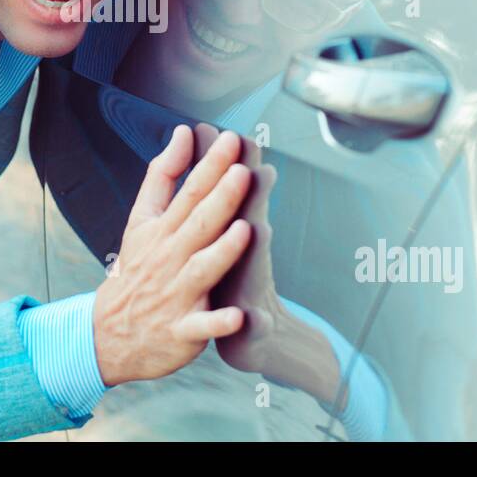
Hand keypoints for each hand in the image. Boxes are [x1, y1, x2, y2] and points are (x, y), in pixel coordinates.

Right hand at [93, 125, 252, 386]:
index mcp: (160, 230)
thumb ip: (164, 175)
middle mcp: (168, 258)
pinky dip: (218, 322)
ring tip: (247, 231)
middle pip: (198, 225)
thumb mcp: (141, 219)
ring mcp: (176, 295)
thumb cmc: (138, 269)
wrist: (111, 333)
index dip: (210, 166)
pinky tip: (237, 316)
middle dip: (221, 199)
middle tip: (244, 172)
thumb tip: (183, 132)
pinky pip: (202, 327)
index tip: (231, 140)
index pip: (187, 192)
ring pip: (202, 270)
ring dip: (223, 252)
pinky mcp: (184, 331)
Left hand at [198, 124, 344, 407]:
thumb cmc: (236, 284)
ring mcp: (250, 292)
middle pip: (250, 222)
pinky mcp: (248, 329)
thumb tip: (219, 155)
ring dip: (253, 249)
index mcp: (231, 235)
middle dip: (249, 195)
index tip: (223, 134)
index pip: (231, 196)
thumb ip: (223, 200)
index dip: (225, 168)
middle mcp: (247, 258)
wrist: (257, 342)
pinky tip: (244, 317)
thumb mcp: (229, 241)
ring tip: (256, 228)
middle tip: (251, 163)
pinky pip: (248, 326)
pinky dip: (245, 321)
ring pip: (253, 268)